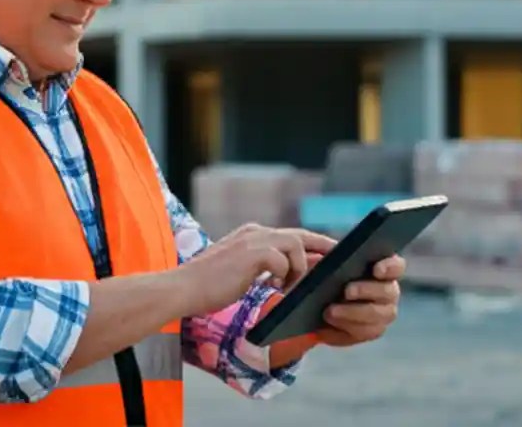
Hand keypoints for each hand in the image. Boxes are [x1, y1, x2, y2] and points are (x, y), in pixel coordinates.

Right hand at [176, 224, 336, 316]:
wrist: (183, 288)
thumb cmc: (209, 286)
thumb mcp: (241, 272)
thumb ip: (264, 267)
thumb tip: (290, 273)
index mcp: (251, 234)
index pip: (290, 234)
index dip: (312, 244)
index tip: (328, 254)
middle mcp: (255, 232)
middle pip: (300, 234)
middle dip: (322, 247)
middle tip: (338, 261)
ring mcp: (254, 240)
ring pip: (295, 245)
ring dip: (298, 269)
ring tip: (287, 288)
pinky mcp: (253, 253)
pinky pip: (282, 262)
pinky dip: (282, 276)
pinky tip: (271, 288)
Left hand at [315, 254, 404, 347]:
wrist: (313, 303)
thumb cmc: (323, 275)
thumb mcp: (325, 263)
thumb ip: (333, 258)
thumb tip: (331, 255)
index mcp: (382, 268)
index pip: (396, 266)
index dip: (390, 267)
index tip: (377, 270)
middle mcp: (388, 291)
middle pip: (389, 292)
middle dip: (367, 290)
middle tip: (346, 291)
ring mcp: (383, 312)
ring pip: (379, 315)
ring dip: (354, 313)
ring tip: (330, 311)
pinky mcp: (371, 330)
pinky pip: (365, 332)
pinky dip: (346, 327)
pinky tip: (329, 324)